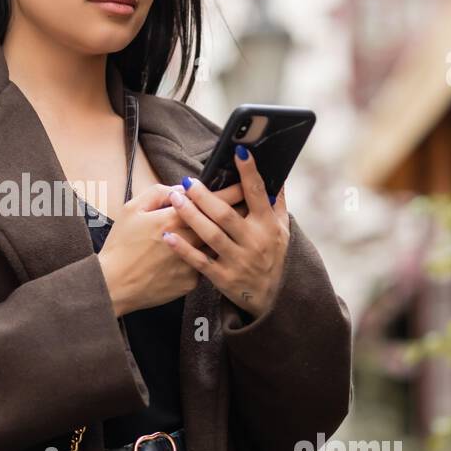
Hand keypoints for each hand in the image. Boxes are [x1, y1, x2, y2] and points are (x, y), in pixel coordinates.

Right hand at [96, 180, 244, 315]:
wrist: (114, 286)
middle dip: (235, 213)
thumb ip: (159, 193)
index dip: (231, 192)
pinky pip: (202, 266)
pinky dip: (201, 259)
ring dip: (224, 237)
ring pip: (216, 245)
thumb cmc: (120, 246)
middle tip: (246, 205)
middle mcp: (188, 240)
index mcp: (174, 219)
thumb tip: (182, 189)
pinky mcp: (191, 282)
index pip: (211, 201)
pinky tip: (195, 258)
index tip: (243, 186)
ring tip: (228, 231)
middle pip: (221, 223)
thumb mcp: (132, 209)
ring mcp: (192, 263)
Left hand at [162, 149, 290, 319]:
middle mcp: (253, 242)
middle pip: (226, 215)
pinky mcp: (223, 278)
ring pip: (211, 236)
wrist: (274, 298)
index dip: (249, 173)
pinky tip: (167, 236)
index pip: (258, 194)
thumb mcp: (282, 231)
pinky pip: (200, 262)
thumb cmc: (275, 258)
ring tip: (174, 199)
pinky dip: (184, 249)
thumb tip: (276, 175)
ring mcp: (238, 261)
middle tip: (188, 181)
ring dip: (191, 216)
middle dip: (206, 197)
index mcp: (267, 226)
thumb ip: (277, 203)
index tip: (239, 152)